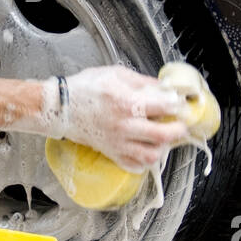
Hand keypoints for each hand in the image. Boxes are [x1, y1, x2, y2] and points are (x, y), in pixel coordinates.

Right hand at [38, 65, 189, 170]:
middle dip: (178, 130)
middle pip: (164, 135)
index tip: (181, 103)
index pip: (164, 106)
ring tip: (163, 138)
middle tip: (180, 124)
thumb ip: (142, 81)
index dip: (178, 104)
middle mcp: (124, 125)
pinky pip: (134, 166)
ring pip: (151, 155)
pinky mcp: (111, 153)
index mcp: (127, 102)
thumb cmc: (85, 88)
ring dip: (163, 148)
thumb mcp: (115, 74)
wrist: (60, 108)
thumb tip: (164, 87)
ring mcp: (118, 142)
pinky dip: (144, 161)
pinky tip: (146, 149)